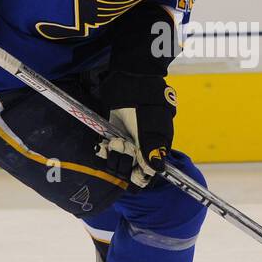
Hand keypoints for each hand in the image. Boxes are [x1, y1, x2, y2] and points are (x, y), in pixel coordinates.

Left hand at [95, 70, 175, 186]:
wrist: (131, 85)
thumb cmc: (147, 106)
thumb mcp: (152, 128)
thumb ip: (153, 149)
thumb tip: (159, 169)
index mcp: (154, 152)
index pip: (145, 176)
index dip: (138, 176)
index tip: (134, 167)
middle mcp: (140, 151)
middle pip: (128, 171)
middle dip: (124, 161)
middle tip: (124, 145)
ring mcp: (126, 144)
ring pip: (115, 163)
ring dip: (113, 156)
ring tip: (116, 141)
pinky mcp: (112, 137)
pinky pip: (105, 152)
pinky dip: (103, 150)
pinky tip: (103, 144)